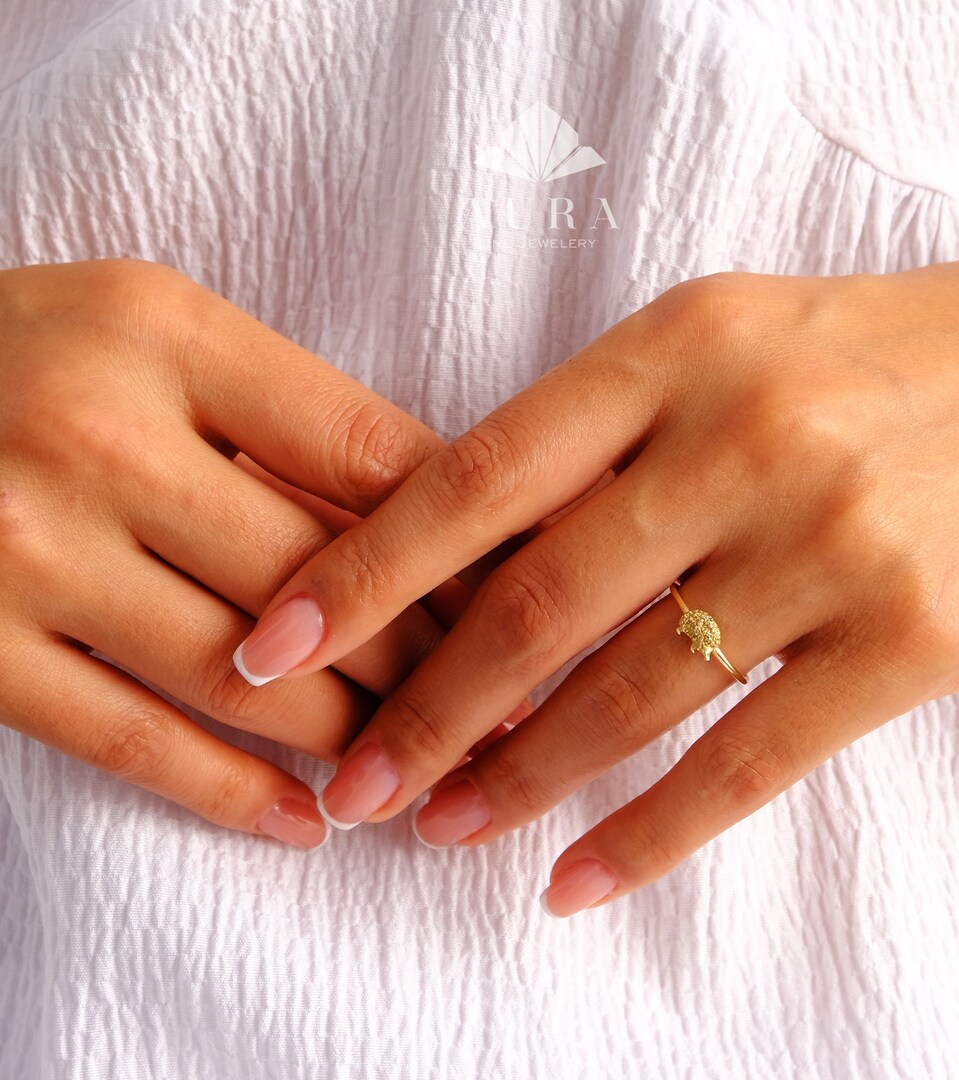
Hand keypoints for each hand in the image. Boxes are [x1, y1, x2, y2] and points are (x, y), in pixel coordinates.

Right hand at [0, 257, 471, 847]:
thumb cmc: (28, 358)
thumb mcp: (151, 334)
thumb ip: (278, 415)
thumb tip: (426, 516)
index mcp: (162, 331)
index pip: (371, 451)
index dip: (468, 538)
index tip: (527, 595)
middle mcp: (93, 433)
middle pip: (322, 575)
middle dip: (432, 655)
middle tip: (504, 704)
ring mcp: (24, 549)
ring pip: (244, 675)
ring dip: (354, 735)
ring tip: (423, 763)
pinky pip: (132, 739)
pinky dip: (234, 794)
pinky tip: (307, 821)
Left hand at [237, 236, 958, 906]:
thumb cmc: (873, 358)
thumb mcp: (722, 344)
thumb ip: (596, 436)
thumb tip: (461, 553)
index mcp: (675, 349)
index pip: (478, 474)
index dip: (363, 572)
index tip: (271, 644)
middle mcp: (743, 440)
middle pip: (537, 601)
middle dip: (423, 708)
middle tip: (349, 782)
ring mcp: (829, 542)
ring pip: (631, 694)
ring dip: (520, 777)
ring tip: (441, 828)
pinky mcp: (908, 639)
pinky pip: (750, 762)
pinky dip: (650, 836)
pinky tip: (574, 883)